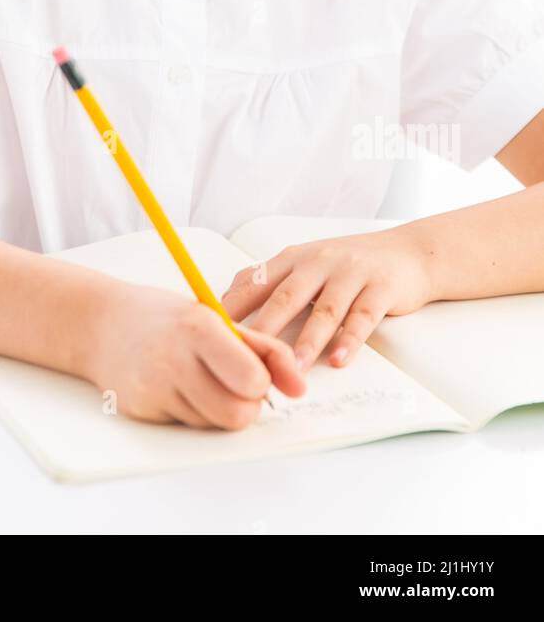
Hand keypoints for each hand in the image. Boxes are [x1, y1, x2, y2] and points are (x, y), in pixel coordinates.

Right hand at [87, 282, 306, 428]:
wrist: (100, 324)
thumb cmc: (165, 317)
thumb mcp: (216, 318)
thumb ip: (264, 350)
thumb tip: (300, 387)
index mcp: (198, 328)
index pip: (252, 381)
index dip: (261, 381)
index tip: (252, 369)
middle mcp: (173, 360)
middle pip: (238, 414)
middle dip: (245, 404)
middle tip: (231, 381)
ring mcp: (154, 389)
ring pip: (215, 425)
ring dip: (218, 408)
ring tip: (199, 378)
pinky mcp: (141, 412)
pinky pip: (188, 426)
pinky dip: (192, 412)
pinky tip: (176, 386)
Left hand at [221, 227, 435, 372]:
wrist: (408, 253)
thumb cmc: (349, 264)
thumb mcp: (306, 263)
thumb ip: (271, 281)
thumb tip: (226, 301)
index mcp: (295, 257)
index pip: (257, 281)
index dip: (234, 306)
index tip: (213, 330)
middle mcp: (320, 262)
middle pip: (286, 295)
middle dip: (264, 327)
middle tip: (246, 356)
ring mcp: (351, 274)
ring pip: (325, 310)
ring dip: (307, 341)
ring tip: (291, 368)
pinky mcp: (381, 289)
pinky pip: (363, 317)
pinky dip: (350, 340)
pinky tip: (338, 360)